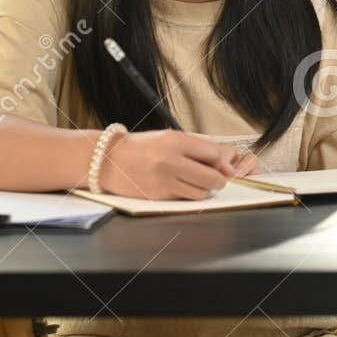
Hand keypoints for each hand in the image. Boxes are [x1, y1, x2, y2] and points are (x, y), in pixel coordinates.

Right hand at [97, 128, 257, 199]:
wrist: (109, 160)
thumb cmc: (143, 147)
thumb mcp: (169, 138)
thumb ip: (196, 148)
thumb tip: (226, 162)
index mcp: (176, 141)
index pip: (214, 154)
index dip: (221, 161)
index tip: (220, 164)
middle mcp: (171, 160)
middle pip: (213, 177)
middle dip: (220, 180)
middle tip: (217, 179)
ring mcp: (164, 180)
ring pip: (202, 192)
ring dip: (205, 190)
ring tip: (197, 183)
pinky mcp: (158, 195)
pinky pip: (185, 198)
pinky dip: (189, 195)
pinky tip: (182, 187)